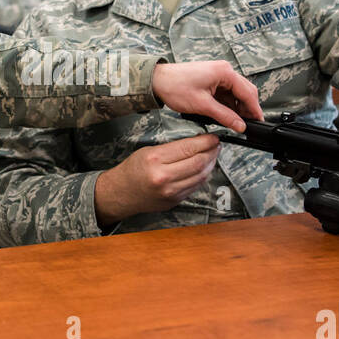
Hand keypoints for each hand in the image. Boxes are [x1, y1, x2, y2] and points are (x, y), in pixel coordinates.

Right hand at [94, 134, 220, 226]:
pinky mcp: (174, 201)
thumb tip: (198, 142)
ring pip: (201, 176)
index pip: (188, 148)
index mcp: (155, 159)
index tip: (213, 137)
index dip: (206, 142)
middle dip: (212, 152)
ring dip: (211, 165)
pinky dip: (203, 176)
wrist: (122, 193)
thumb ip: (173, 148)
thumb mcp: (149, 150)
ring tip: (212, 156)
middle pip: (199, 163)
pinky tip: (204, 169)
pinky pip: (195, 187)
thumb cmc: (134, 169)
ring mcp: (170, 192)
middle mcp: (163, 177)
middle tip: (216, 145)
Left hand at [151, 61, 262, 131]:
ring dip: (236, 108)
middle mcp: (224, 70)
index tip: (258, 123)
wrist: (157, 80)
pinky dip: (227, 105)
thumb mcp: (202, 105)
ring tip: (234, 123)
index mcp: (225, 72)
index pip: (248, 93)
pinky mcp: (212, 80)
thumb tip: (240, 125)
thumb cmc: (175, 86)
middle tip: (247, 126)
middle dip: (247, 109)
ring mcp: (218, 75)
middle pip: (245, 92)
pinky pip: (226, 94)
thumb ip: (224, 116)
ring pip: (235, 94)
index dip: (254, 110)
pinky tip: (225, 116)